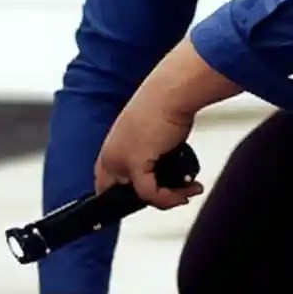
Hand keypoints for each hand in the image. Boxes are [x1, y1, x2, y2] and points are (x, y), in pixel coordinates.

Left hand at [94, 86, 203, 209]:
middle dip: (148, 200)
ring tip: (187, 193)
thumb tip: (163, 173)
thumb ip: (149, 154)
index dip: (126, 195)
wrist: (170, 93)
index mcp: (111, 147)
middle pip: (119, 195)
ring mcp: (120, 161)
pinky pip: (149, 193)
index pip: (106, 183)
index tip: (151, 197)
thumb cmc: (165, 105)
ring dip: (167, 199)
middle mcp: (111, 155)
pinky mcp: (134, 164)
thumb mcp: (150, 134)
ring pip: (140, 196)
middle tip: (172, 197)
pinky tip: (185, 192)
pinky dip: (169, 197)